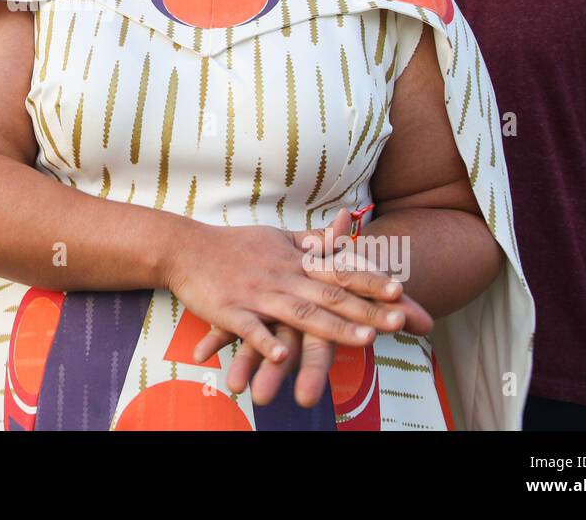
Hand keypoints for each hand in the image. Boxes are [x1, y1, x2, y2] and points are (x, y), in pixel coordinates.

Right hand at [164, 207, 424, 373]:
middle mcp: (280, 275)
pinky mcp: (229, 311)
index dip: (369, 280)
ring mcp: (256, 294)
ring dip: (333, 327)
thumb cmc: (233, 245)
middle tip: (399, 321)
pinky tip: (283, 357)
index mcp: (293, 259)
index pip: (338, 270)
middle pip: (329, 294)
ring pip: (298, 312)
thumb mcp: (275, 236)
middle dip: (366, 309)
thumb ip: (310, 240)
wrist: (185, 248)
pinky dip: (266, 343)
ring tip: (364, 340)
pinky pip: (250, 329)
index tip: (400, 290)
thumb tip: (342, 228)